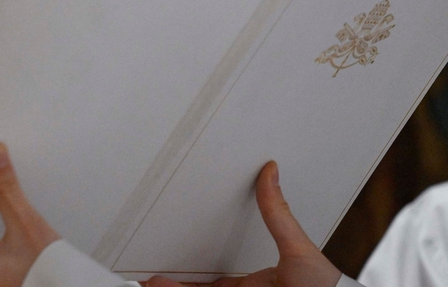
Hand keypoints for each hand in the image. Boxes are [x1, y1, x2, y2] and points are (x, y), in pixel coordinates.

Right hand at [144, 162, 340, 286]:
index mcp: (257, 282)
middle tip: (149, 272)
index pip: (216, 277)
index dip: (191, 269)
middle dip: (172, 280)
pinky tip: (162, 285)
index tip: (171, 257)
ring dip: (171, 286)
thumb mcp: (298, 248)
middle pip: (200, 286)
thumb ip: (278, 215)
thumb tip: (271, 172)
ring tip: (149, 281)